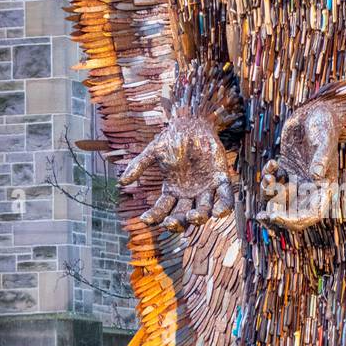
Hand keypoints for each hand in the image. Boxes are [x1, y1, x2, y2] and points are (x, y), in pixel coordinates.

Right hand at [118, 110, 233, 230]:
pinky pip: (224, 198)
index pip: (162, 209)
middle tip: (171, 222)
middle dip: (176, 222)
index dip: (154, 216)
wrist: (193, 123)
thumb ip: (139, 165)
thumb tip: (122, 181)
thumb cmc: (173, 137)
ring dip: (198, 218)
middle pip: (182, 216)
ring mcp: (205, 189)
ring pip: (203, 211)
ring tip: (193, 216)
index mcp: (172, 189)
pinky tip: (217, 212)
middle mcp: (188, 194)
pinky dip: (223, 207)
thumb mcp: (153, 151)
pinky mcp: (221, 180)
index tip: (145, 219)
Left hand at [258, 101, 340, 230]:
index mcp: (324, 186)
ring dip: (270, 194)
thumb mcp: (324, 139)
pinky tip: (272, 162)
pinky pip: (274, 181)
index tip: (276, 217)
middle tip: (261, 215)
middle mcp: (311, 186)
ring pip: (281, 199)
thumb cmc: (324, 124)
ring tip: (267, 179)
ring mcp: (298, 178)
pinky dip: (269, 176)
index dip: (295, 220)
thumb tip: (316, 176)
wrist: (315, 111)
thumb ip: (321, 157)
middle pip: (294, 212)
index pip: (312, 213)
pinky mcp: (287, 168)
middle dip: (277, 216)